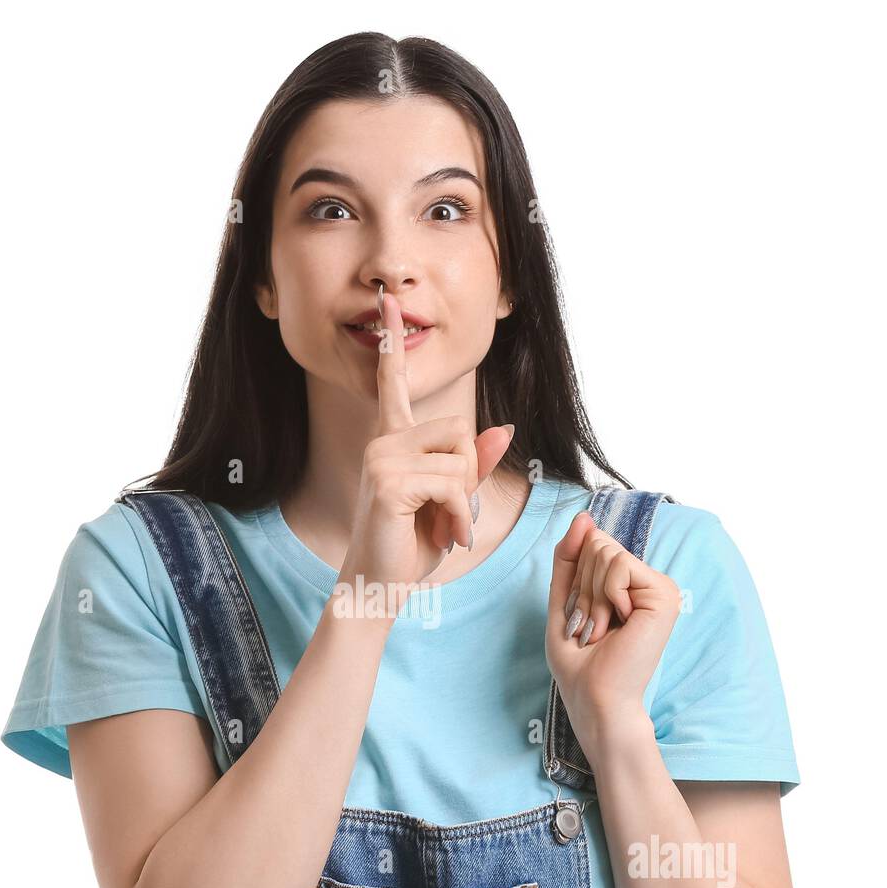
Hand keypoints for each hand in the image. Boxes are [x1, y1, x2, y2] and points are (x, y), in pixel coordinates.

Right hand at [339, 287, 513, 598]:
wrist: (381, 585)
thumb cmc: (412, 545)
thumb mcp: (453, 502)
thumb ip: (475, 465)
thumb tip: (505, 429)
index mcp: (394, 440)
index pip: (392, 383)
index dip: (392, 342)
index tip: (385, 302)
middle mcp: (384, 441)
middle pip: (460, 430)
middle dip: (469, 476)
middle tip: (450, 515)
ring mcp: (382, 458)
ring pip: (460, 458)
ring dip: (464, 501)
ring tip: (445, 528)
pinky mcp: (390, 481)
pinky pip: (452, 484)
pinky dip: (458, 517)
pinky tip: (444, 537)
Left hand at [545, 510, 681, 750]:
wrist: (596, 698)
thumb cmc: (579, 662)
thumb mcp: (565, 600)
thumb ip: (570, 558)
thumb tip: (583, 518)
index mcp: (630, 585)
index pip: (591, 545)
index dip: (575, 581)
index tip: (583, 620)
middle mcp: (649, 583)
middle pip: (597, 545)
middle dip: (582, 589)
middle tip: (593, 629)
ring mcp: (660, 587)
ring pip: (606, 553)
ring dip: (591, 598)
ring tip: (603, 631)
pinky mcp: (665, 594)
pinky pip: (618, 566)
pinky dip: (604, 597)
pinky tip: (617, 626)